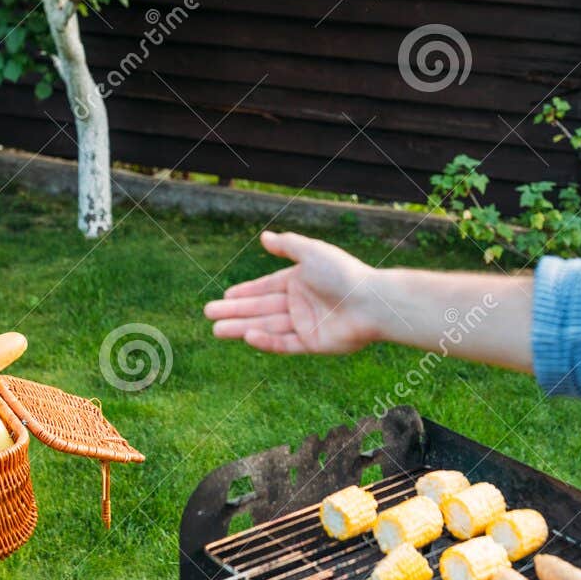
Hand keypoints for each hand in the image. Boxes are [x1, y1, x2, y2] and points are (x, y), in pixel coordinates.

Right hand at [203, 231, 385, 354]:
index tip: (223, 297)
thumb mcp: (311, 252)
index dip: (244, 292)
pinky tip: (247, 337)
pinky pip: (284, 343)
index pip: (266, 288)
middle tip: (209, 315)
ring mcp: (306, 324)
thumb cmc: (343, 273)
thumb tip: (264, 237)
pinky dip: (266, 341)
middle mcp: (301, 303)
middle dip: (235, 312)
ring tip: (216, 330)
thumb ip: (287, 245)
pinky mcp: (313, 343)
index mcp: (300, 281)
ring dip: (242, 327)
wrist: (372, 302)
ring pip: (268, 326)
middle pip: (261, 308)